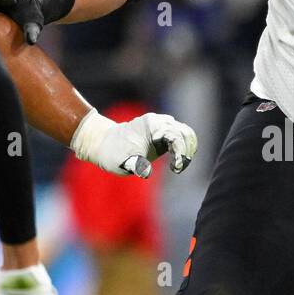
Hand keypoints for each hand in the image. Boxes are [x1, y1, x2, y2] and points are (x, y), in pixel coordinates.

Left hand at [70, 107, 197, 177]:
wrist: (105, 144)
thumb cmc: (113, 153)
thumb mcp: (121, 161)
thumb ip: (135, 165)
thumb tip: (146, 172)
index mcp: (151, 125)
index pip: (176, 135)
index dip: (181, 152)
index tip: (176, 169)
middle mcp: (160, 122)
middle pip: (185, 133)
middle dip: (186, 152)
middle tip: (178, 169)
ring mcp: (163, 126)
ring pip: (187, 133)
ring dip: (188, 150)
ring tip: (179, 166)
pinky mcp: (164, 133)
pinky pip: (182, 136)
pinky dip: (185, 148)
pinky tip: (178, 161)